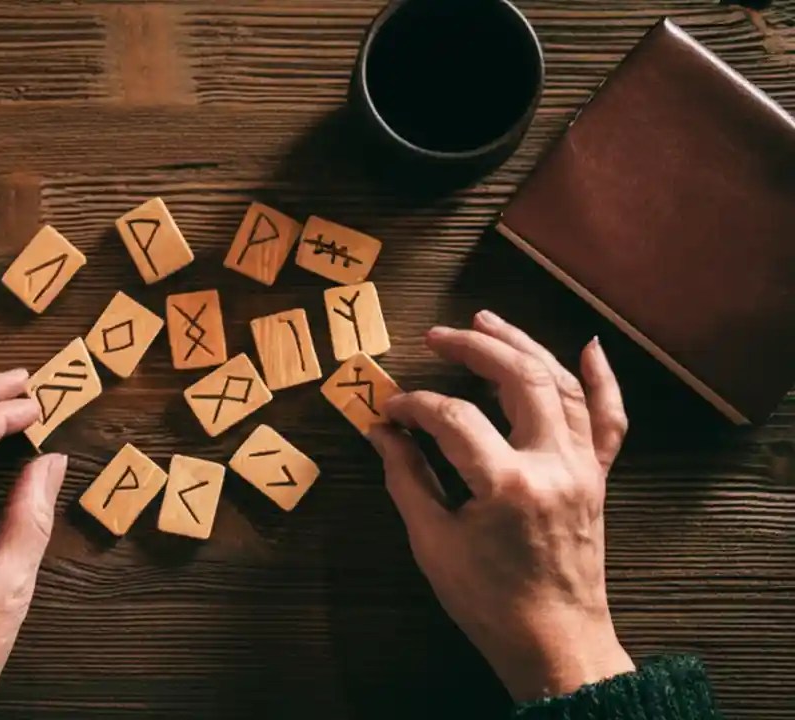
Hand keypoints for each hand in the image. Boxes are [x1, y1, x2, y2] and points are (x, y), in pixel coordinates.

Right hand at [369, 310, 633, 701]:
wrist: (556, 644)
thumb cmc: (489, 602)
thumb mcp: (433, 543)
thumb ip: (407, 480)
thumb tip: (383, 433)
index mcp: (507, 484)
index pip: (452, 417)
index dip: (414, 405)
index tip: (389, 410)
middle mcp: (553, 464)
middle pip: (519, 379)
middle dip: (474, 348)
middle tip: (437, 334)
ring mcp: (583, 468)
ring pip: (562, 385)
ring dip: (525, 346)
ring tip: (488, 321)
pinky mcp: (597, 478)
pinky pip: (610, 420)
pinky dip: (603, 381)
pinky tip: (590, 348)